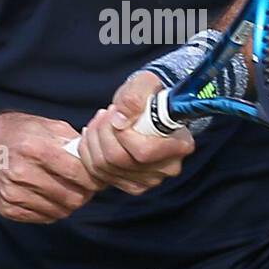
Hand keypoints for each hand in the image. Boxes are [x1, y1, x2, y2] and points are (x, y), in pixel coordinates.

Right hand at [0, 111, 106, 223]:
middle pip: (72, 197)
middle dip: (85, 194)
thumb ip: (72, 140)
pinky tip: (50, 197)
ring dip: (70, 203)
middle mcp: (22, 172)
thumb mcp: (44, 125)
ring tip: (69, 191)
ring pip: (60, 211)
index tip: (97, 176)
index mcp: (34, 148)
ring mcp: (13, 193)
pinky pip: (44, 218)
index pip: (78, 173)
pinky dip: (53, 210)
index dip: (94, 177)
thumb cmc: (15, 133)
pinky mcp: (8, 208)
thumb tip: (96, 157)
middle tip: (85, 187)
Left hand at [75, 71, 194, 194]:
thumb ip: (134, 98)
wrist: (150, 108)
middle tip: (105, 113)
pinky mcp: (131, 184)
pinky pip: (99, 175)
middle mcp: (167, 168)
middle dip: (102, 133)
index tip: (115, 111)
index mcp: (179, 145)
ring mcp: (149, 180)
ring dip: (93, 141)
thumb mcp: (145, 83)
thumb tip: (119, 120)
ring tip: (100, 121)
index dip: (121, 133)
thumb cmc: (150, 95)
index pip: (143, 151)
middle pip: (120, 161)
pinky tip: (94, 136)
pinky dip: (89, 154)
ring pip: (105, 168)